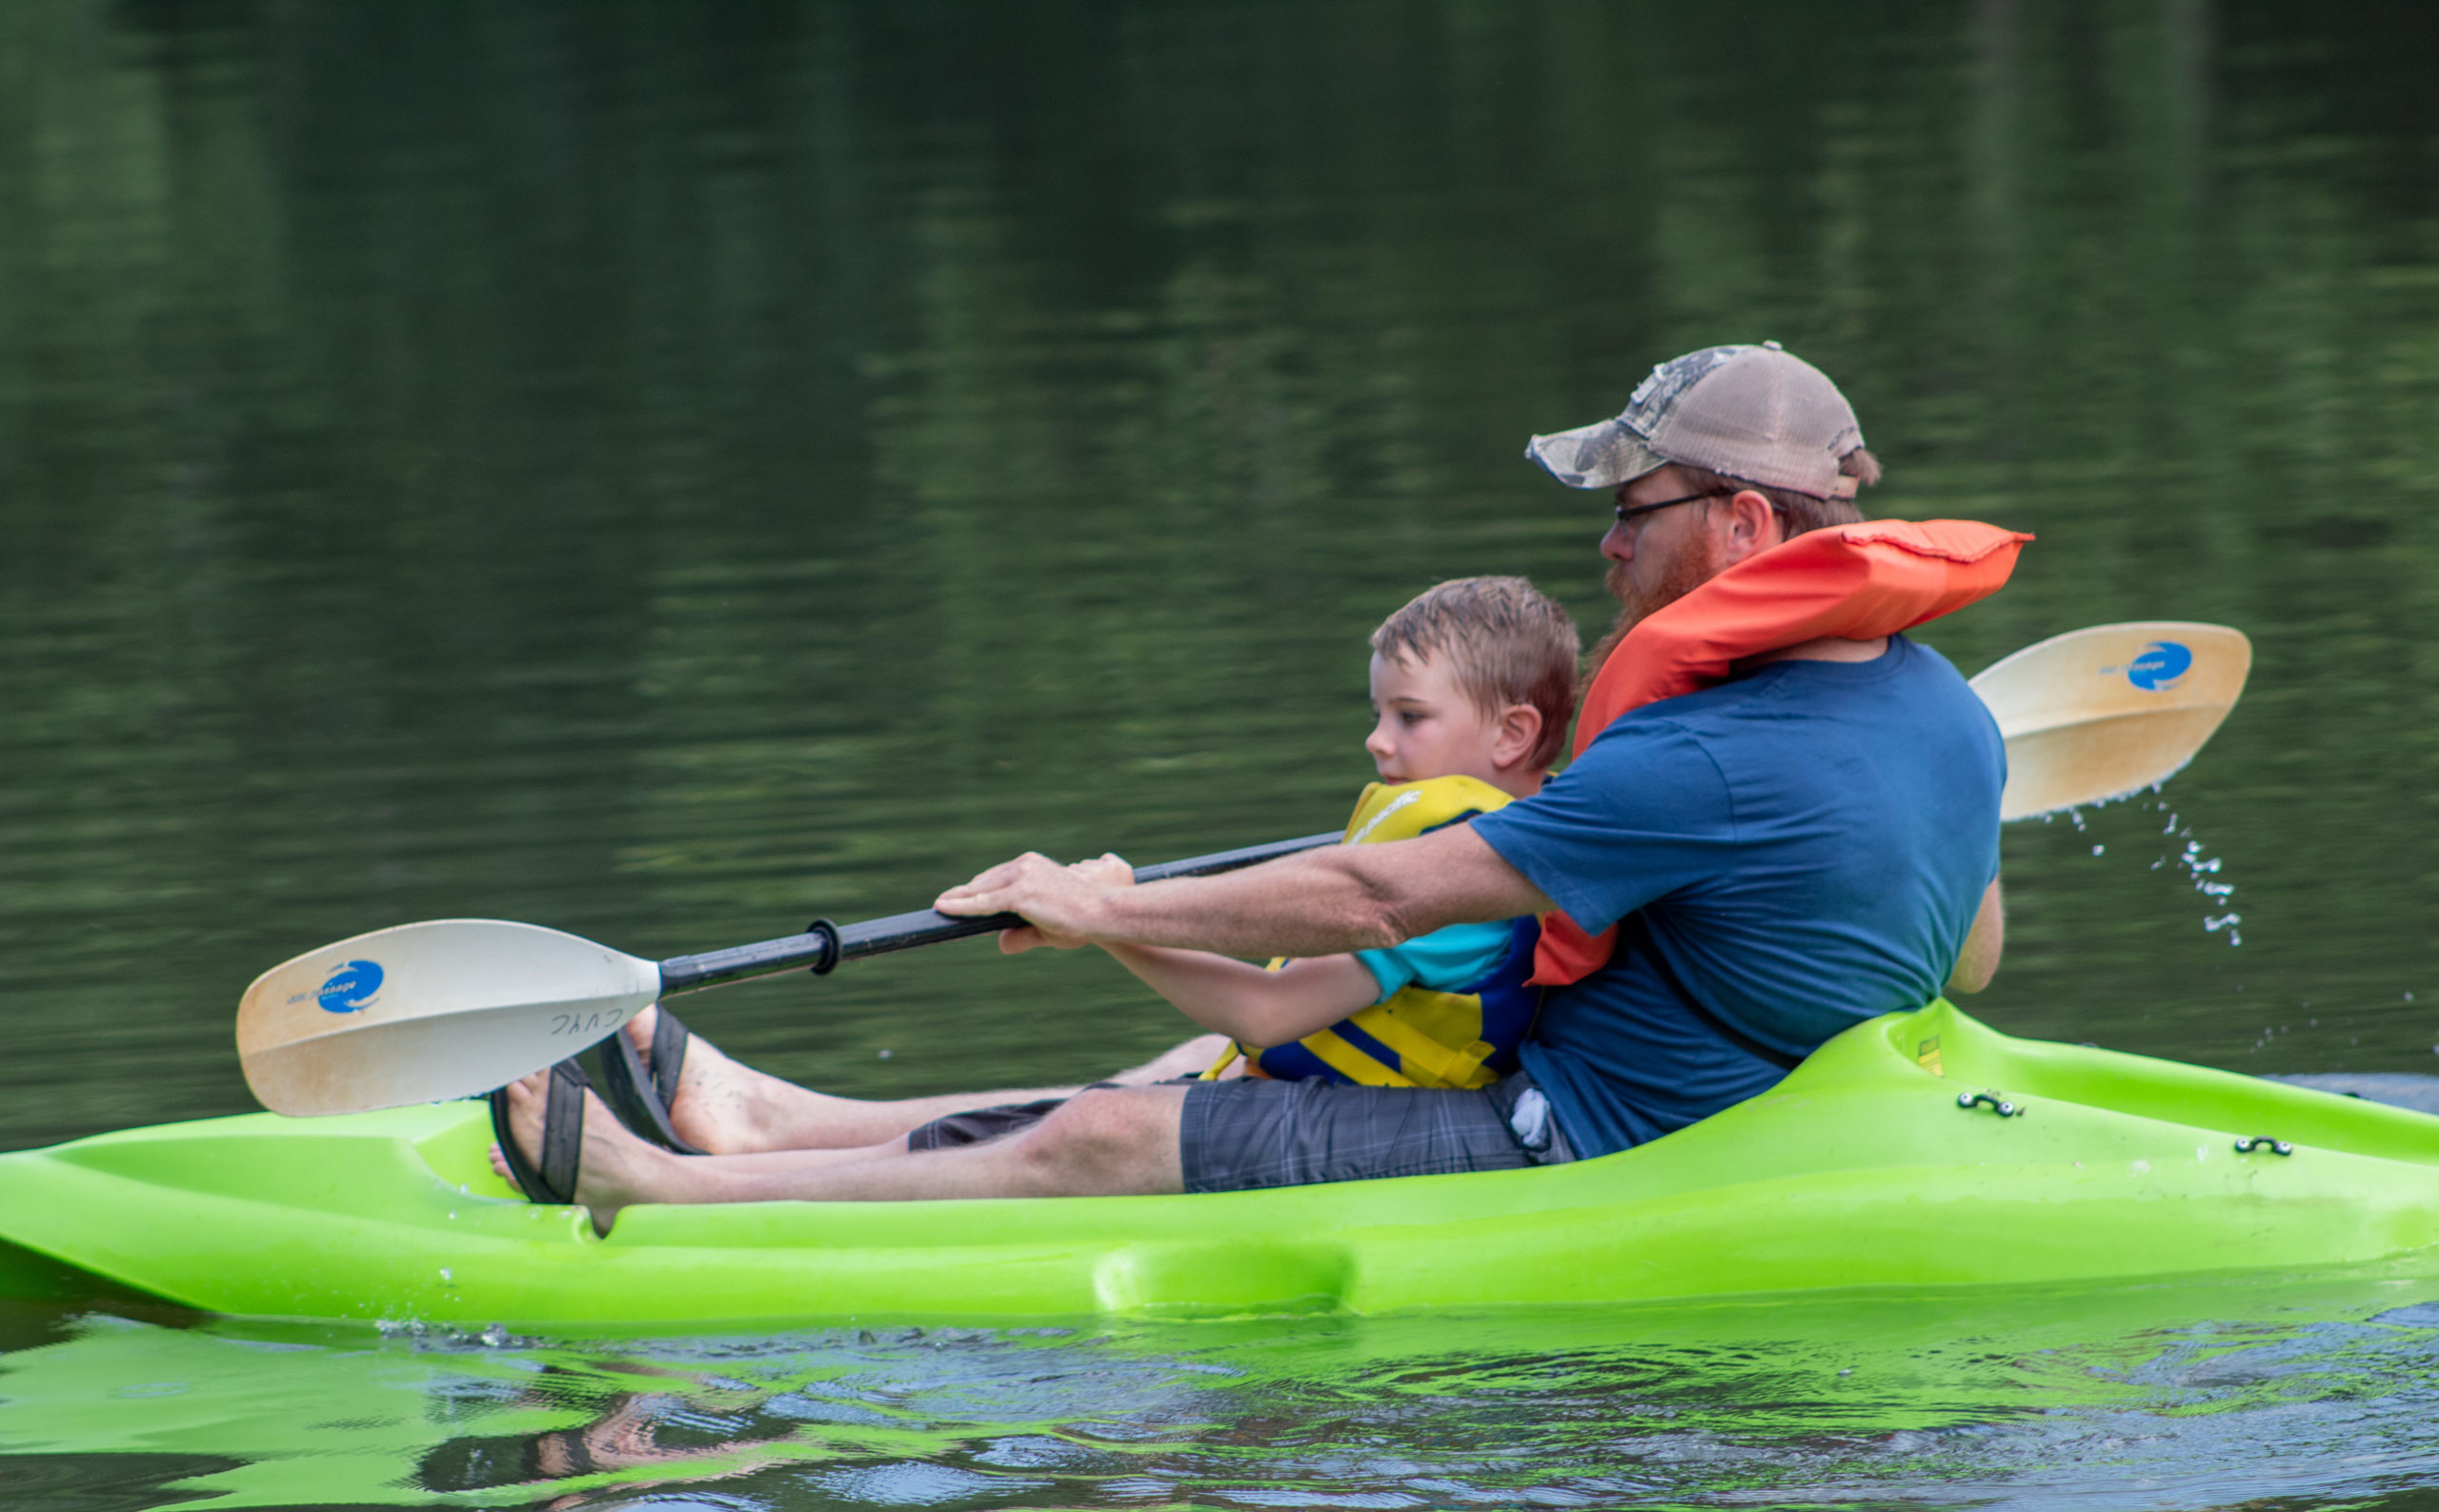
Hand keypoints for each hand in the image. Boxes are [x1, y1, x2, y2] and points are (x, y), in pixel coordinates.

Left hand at [936, 851, 1125, 954]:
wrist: (1102, 913)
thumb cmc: (1082, 920)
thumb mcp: (1047, 927)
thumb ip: (1023, 934)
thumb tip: (1000, 945)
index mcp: (1032, 865)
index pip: (997, 877)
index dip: (977, 889)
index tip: (959, 896)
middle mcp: (1024, 865)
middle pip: (985, 882)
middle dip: (965, 894)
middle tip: (944, 903)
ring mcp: (1021, 877)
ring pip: (981, 890)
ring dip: (959, 899)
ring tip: (940, 906)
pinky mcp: (1019, 893)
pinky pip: (983, 903)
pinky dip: (962, 906)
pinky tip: (945, 908)